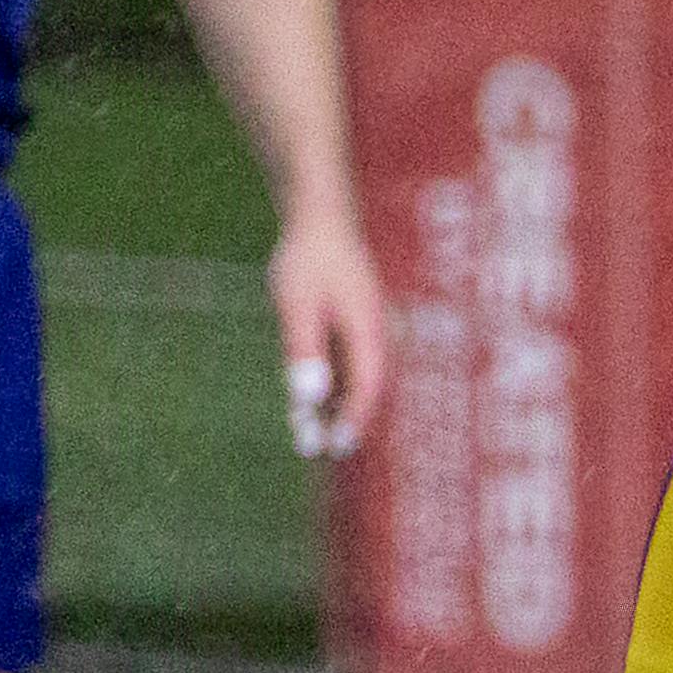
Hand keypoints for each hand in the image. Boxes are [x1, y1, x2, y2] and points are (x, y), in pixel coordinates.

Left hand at [267, 211, 393, 465]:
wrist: (320, 219)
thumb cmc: (307, 259)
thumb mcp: (297, 304)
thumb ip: (303, 350)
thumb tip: (309, 397)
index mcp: (369, 329)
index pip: (368, 385)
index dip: (355, 418)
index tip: (336, 447)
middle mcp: (375, 334)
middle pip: (364, 388)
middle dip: (342, 421)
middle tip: (315, 452)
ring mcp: (367, 332)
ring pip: (355, 380)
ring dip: (334, 408)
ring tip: (306, 435)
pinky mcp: (354, 329)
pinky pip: (346, 367)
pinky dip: (330, 388)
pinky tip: (307, 405)